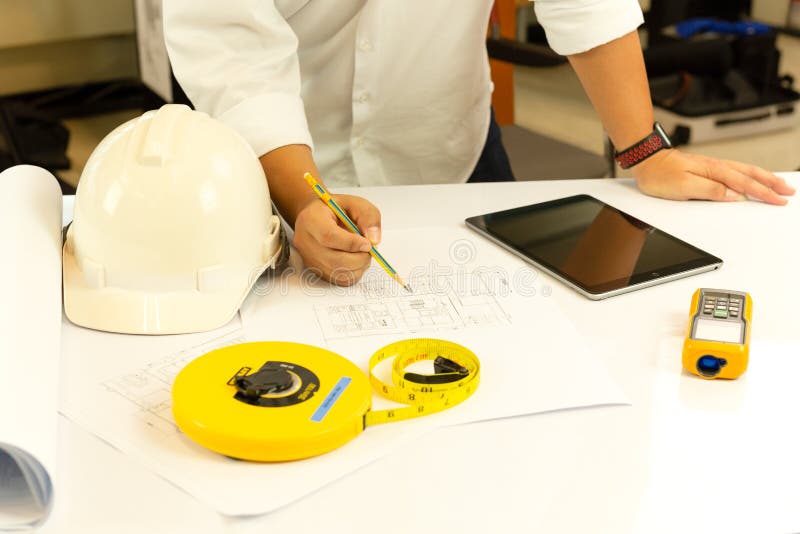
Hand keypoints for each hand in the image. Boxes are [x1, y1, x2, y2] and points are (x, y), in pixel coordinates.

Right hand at [293, 195, 381, 285]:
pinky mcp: (316, 271)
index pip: (329, 236)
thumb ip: (368, 217)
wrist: (317, 218)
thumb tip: (374, 240)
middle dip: (360, 258)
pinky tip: (355, 260)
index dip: (352, 243)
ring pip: (339, 273)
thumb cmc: (336, 210)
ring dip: (359, 266)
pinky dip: (353, 273)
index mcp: (311, 220)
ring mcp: (309, 259)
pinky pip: (339, 280)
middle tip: (369, 249)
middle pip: (335, 260)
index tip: (367, 243)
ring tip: (362, 253)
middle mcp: (305, 242)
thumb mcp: (355, 203)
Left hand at [632, 149, 794, 204]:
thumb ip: (710, 191)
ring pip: (744, 171)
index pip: (744, 185)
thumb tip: (733, 196)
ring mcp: (711, 167)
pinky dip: (748, 175)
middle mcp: (715, 167)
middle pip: (750, 175)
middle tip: (788, 192)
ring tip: (777, 184)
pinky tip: (749, 178)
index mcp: (714, 172)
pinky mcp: (705, 169)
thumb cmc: (659, 175)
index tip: (779, 201)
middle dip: (771, 184)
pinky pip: (734, 171)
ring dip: (763, 178)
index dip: (764, 194)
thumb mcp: (683, 188)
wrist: (645, 161)